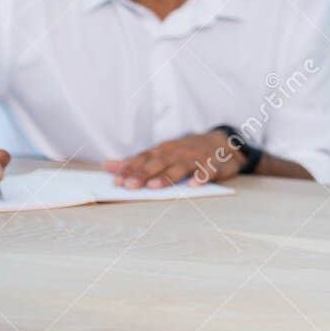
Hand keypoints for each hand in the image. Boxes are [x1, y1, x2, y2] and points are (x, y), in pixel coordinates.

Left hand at [104, 129, 244, 188]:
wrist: (222, 143)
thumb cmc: (186, 152)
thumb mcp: (161, 153)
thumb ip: (136, 161)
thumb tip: (107, 165)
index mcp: (163, 150)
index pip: (143, 158)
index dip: (131, 170)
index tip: (117, 182)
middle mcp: (178, 152)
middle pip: (159, 163)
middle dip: (144, 174)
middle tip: (131, 186)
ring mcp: (196, 157)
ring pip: (180, 166)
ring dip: (168, 176)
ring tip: (155, 186)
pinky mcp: (213, 164)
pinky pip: (208, 170)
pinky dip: (202, 176)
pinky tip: (194, 184)